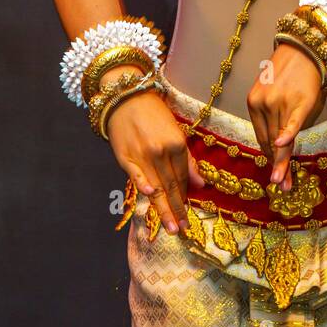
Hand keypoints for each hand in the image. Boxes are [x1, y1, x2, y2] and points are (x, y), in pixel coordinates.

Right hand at [104, 74, 205, 235]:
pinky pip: (135, 174)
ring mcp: (143, 154)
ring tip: (171, 227)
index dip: (185, 196)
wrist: (126, 97)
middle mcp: (161, 151)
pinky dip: (142, 185)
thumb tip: (201, 184)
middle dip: (177, 209)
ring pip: (156, 186)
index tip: (187, 213)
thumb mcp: (176, 132)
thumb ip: (188, 160)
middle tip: (183, 229)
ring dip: (164, 208)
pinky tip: (149, 196)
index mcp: (177, 144)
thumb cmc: (153, 114)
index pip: (183, 177)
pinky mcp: (125, 156)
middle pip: (171, 186)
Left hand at [246, 44, 326, 192]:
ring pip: (280, 139)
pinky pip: (291, 122)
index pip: (261, 137)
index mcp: (253, 103)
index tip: (274, 174)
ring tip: (284, 182)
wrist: (305, 50)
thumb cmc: (290, 75)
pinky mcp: (298, 102)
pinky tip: (281, 145)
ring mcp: (279, 103)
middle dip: (276, 166)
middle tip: (279, 185)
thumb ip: (271, 118)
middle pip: (270, 142)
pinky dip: (287, 134)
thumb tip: (274, 146)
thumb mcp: (272, 94)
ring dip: (282, 162)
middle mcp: (263, 104)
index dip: (269, 157)